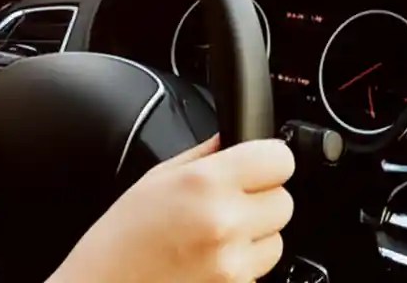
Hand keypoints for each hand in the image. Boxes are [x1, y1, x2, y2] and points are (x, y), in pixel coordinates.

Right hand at [50, 136, 295, 282]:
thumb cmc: (123, 236)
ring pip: (277, 239)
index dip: (269, 160)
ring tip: (215, 237)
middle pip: (283, 200)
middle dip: (261, 200)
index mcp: (206, 183)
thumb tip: (239, 137)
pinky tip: (210, 261)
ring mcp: (233, 263)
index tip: (257, 166)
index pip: (280, 159)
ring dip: (256, 237)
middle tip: (227, 206)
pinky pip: (259, 271)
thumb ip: (208, 153)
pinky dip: (242, 266)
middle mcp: (225, 222)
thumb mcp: (159, 177)